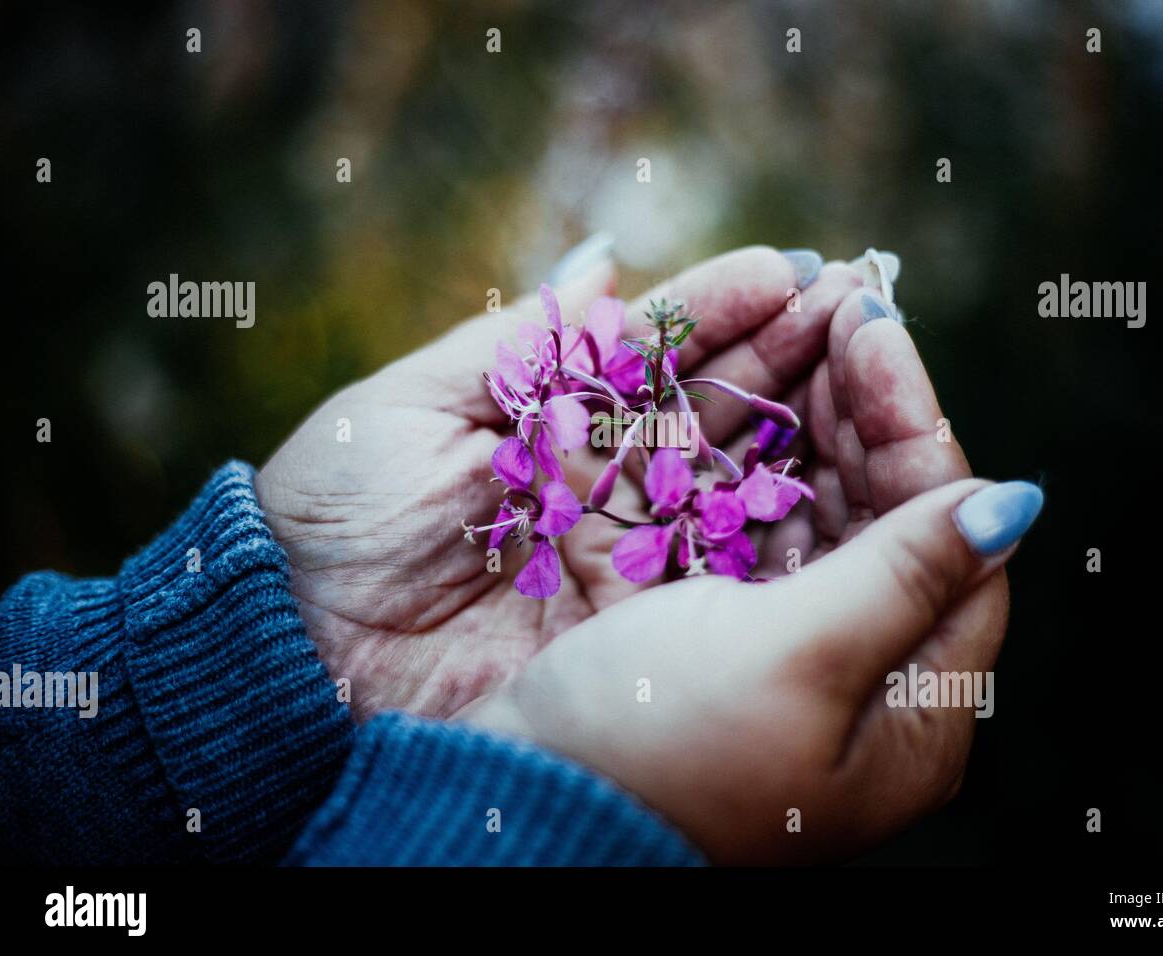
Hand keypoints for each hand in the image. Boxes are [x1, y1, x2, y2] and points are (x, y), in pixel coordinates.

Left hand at [256, 247, 865, 719]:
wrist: (297, 650)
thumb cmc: (332, 514)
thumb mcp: (410, 406)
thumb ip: (517, 346)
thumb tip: (602, 267)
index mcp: (552, 418)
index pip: (656, 353)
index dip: (722, 309)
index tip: (790, 267)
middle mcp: (603, 481)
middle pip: (713, 408)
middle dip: (786, 351)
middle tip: (855, 300)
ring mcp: (626, 550)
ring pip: (734, 477)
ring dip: (802, 422)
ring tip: (865, 362)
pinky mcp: (637, 621)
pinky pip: (722, 564)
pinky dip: (781, 519)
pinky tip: (837, 469)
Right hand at [458, 311, 1040, 863]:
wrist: (523, 805)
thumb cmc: (660, 747)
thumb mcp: (797, 655)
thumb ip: (906, 572)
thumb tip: (1017, 505)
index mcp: (910, 716)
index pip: (953, 543)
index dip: (917, 428)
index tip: (879, 331)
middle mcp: (862, 688)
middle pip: (892, 523)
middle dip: (867, 413)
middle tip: (844, 308)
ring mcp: (790, 661)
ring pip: (826, 519)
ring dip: (817, 427)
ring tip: (806, 331)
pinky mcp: (724, 641)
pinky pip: (761, 536)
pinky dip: (759, 468)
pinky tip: (753, 402)